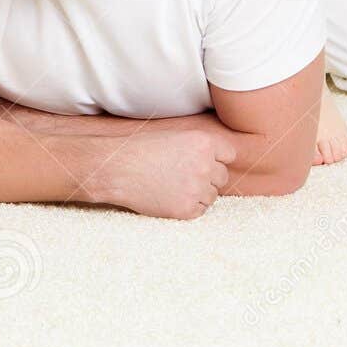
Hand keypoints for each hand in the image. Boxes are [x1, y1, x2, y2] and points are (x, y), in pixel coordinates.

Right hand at [73, 116, 236, 219]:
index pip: (229, 154)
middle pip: (222, 176)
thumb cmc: (141, 149)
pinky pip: (200, 210)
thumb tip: (220, 160)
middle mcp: (205, 165)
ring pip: (212, 195)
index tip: (202, 161)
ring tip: (172, 185)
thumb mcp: (174, 136)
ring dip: (198, 193)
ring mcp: (197, 189)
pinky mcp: (187, 209)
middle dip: (207, 177)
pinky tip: (170, 196)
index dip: (216, 158)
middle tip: (182, 174)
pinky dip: (189, 206)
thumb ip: (200, 146)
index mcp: (204, 142)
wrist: (117, 168)